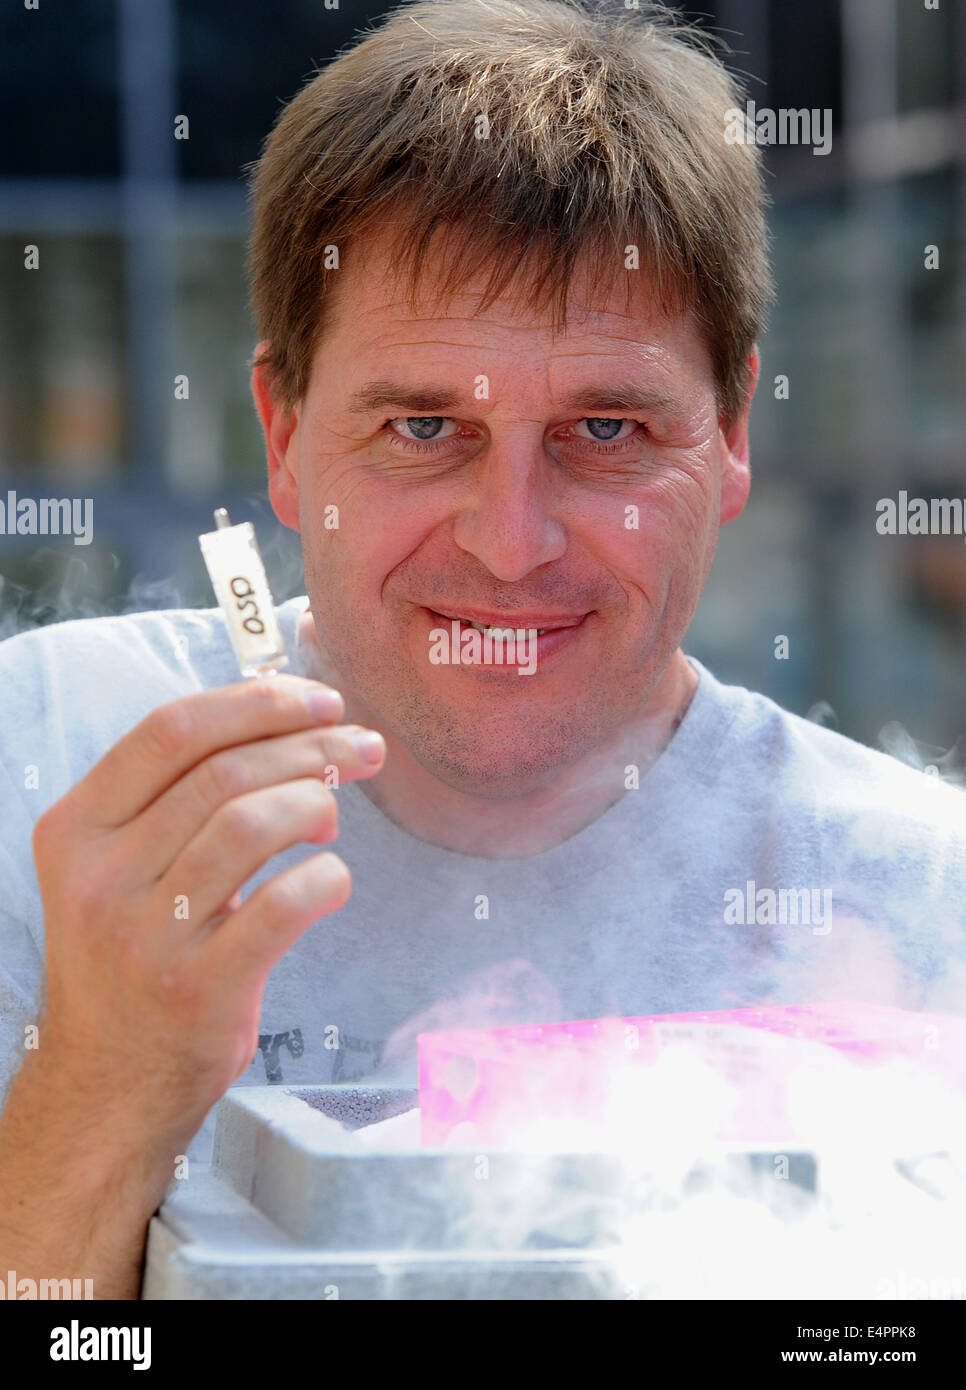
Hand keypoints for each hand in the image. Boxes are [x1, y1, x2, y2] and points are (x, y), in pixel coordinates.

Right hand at [31, 674, 383, 1158]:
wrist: (109, 1083)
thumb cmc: (135, 955)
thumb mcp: (119, 869)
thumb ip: (176, 800)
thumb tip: (291, 722)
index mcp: (77, 829)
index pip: (171, 729)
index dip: (257, 702)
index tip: (321, 700)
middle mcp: (101, 876)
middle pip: (225, 772)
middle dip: (311, 746)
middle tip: (363, 747)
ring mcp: (147, 935)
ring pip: (253, 823)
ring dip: (317, 804)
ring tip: (333, 817)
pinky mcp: (198, 989)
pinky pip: (284, 905)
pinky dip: (326, 878)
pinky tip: (331, 880)